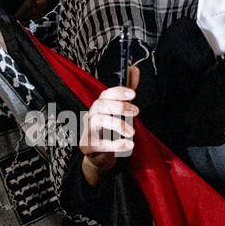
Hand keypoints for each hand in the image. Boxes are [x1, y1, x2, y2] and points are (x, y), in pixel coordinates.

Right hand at [79, 65, 139, 185]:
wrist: (98, 156)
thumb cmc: (109, 132)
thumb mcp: (119, 111)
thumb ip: (127, 92)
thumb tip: (134, 69)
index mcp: (99, 107)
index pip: (105, 94)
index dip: (118, 92)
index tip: (133, 94)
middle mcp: (91, 116)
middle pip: (100, 105)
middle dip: (119, 106)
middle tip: (136, 112)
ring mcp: (88, 131)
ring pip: (99, 121)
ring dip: (118, 124)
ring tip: (132, 132)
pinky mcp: (88, 146)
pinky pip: (101, 143)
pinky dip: (116, 145)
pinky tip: (129, 145)